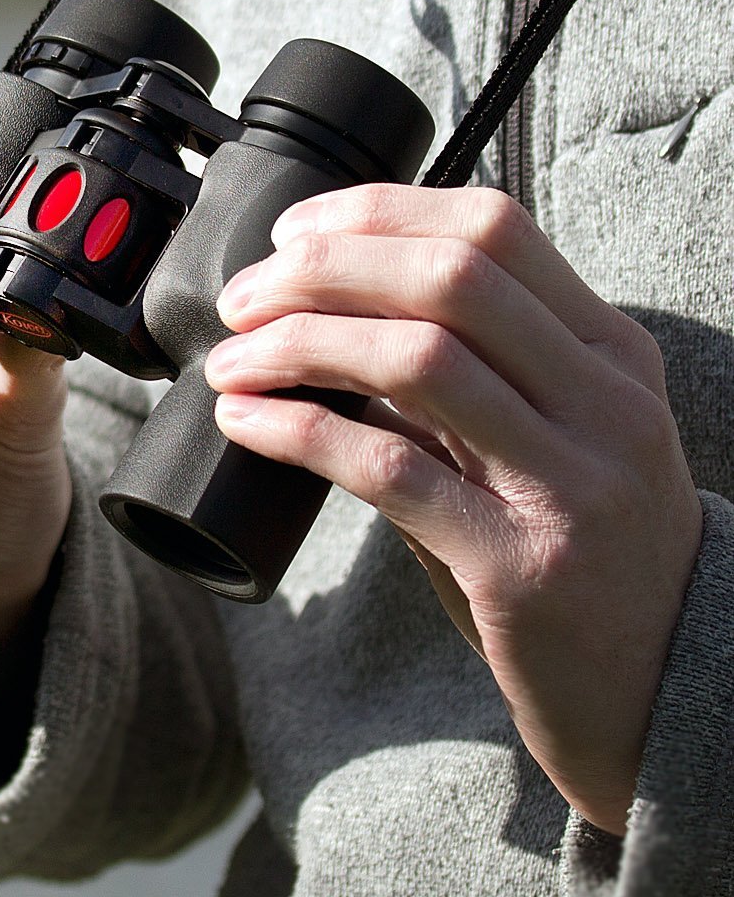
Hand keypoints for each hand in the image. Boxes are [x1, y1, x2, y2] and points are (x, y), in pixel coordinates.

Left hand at [203, 184, 702, 833]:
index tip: (291, 234)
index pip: (490, 228)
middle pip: (447, 278)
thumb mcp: (545, 434)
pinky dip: (297, 430)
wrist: (665, 682)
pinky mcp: (521, 566)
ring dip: (296, 346)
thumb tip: (318, 308)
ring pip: (416, 360)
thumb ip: (458, 371)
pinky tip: (244, 421)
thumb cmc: (579, 543)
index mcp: (609, 351)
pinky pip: (390, 472)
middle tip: (242, 299)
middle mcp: (604, 402)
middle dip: (321, 271)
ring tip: (230, 361)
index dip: (374, 214)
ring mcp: (570, 484)